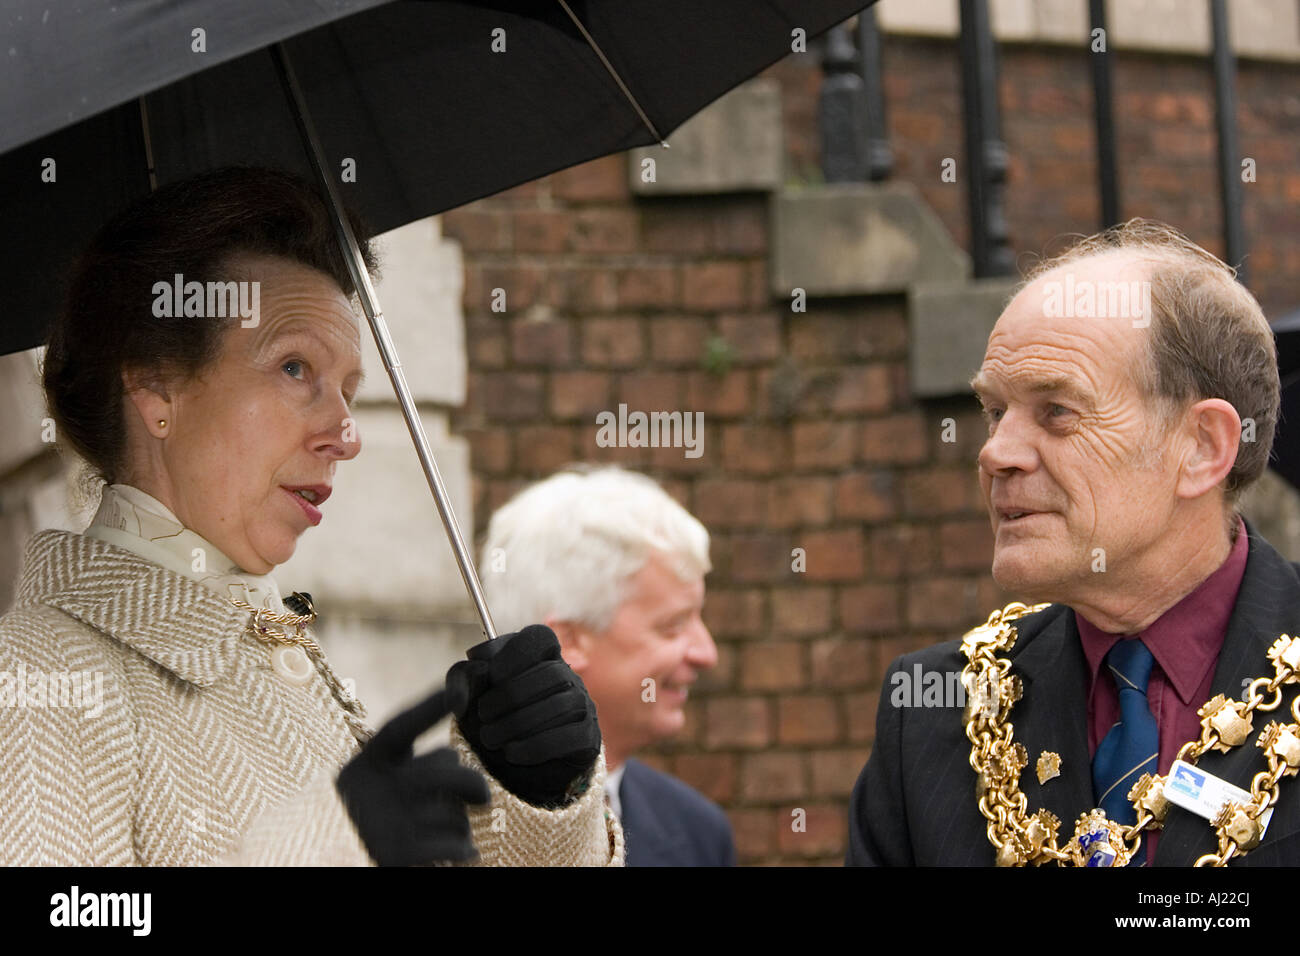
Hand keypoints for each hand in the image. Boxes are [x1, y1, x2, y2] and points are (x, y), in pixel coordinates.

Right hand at [336, 688, 489, 865]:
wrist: (327, 863)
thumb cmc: (376, 827)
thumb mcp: (388, 788)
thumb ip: (421, 766)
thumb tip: (454, 754)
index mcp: (365, 766)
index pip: (400, 727)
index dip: (430, 707)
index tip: (459, 691)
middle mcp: (369, 790)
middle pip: (447, 766)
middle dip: (473, 783)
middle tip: (481, 798)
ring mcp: (382, 825)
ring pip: (456, 812)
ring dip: (462, 826)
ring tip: (441, 835)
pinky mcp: (395, 857)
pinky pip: (458, 845)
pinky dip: (464, 851)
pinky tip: (460, 854)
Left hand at [446, 624, 600, 807]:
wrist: (515, 767)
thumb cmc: (495, 720)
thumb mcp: (472, 698)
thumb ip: (465, 678)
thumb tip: (476, 672)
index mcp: (540, 657)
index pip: (541, 637)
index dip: (517, 653)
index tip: (493, 674)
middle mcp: (567, 676)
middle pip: (552, 673)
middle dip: (511, 695)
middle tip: (484, 715)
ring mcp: (582, 706)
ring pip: (562, 705)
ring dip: (519, 723)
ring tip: (491, 738)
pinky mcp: (588, 737)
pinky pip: (571, 737)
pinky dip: (537, 746)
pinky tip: (513, 753)